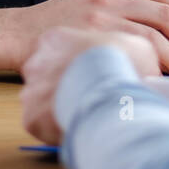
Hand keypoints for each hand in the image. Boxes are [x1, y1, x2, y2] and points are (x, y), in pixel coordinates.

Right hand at [0, 0, 168, 77]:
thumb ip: (116, 7)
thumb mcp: (85, 2)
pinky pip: (135, 49)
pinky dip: (155, 63)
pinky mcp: (94, 37)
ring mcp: (101, 16)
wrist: (16, 34)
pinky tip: (161, 75)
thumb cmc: (52, 25)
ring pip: (154, 33)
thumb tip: (153, 28)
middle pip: (165, 11)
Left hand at [20, 27, 157, 143]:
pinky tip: (77, 128)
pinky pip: (41, 125)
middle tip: (89, 96)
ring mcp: (31, 90)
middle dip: (65, 86)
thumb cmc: (122, 64)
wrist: (108, 90)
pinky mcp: (31, 117)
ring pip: (42, 101)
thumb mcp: (135, 45)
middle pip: (46, 74)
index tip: (91, 73)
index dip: (76, 62)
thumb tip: (137, 60)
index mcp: (55, 39)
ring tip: (86, 115)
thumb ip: (125, 50)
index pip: (58, 48)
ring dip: (59, 108)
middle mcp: (36, 61)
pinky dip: (56, 129)